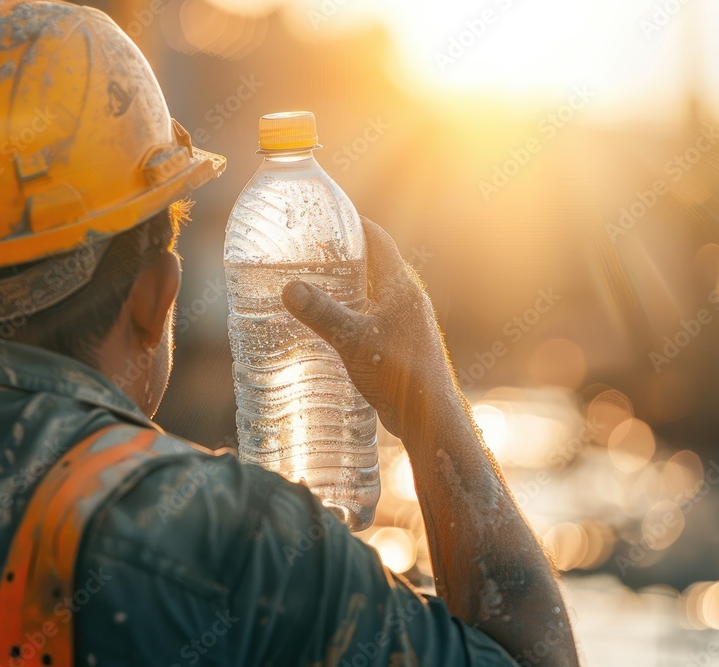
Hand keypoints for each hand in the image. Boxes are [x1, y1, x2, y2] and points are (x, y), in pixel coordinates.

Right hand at [282, 218, 459, 437]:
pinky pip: (372, 314)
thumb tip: (289, 288)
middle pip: (373, 263)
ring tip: (314, 283)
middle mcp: (407, 298)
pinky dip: (351, 309)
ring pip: (372, 290)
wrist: (429, 416)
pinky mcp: (400, 343)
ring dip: (347, 284)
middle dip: (343, 254)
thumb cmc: (400, 374)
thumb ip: (321, 313)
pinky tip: (330, 324)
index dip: (354, 223)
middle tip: (309, 250)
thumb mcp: (353, 340)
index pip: (377, 239)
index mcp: (401, 286)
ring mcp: (405, 321)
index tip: (328, 214)